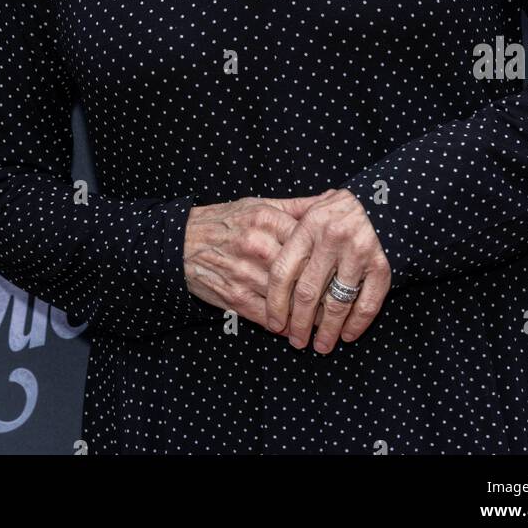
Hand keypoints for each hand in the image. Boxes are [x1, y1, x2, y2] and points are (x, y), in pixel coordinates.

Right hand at [182, 192, 330, 333]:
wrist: (181, 243)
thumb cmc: (226, 221)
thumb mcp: (258, 205)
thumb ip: (297, 207)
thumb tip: (332, 200)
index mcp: (266, 219)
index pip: (311, 241)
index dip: (331, 258)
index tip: (345, 269)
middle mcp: (256, 245)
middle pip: (302, 273)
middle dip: (326, 291)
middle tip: (343, 301)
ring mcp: (244, 273)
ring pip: (288, 299)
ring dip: (309, 314)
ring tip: (326, 320)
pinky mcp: (234, 297)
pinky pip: (267, 316)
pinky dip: (285, 325)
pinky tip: (295, 327)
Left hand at [258, 188, 391, 352]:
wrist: (385, 199)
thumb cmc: (341, 208)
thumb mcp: (312, 209)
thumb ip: (290, 231)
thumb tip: (263, 258)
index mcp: (309, 225)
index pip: (283, 271)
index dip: (276, 302)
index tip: (274, 324)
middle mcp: (332, 238)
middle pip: (307, 292)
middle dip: (299, 324)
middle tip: (297, 342)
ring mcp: (358, 252)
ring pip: (337, 303)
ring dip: (327, 330)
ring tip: (321, 346)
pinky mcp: (382, 265)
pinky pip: (367, 303)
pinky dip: (357, 324)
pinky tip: (347, 335)